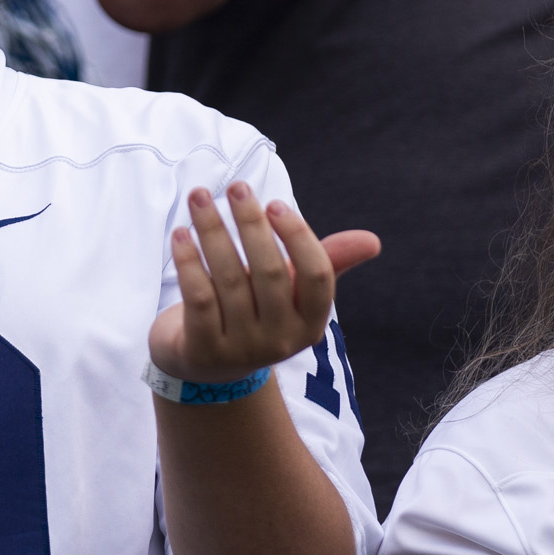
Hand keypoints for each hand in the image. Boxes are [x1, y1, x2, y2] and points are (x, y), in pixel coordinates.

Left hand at [149, 182, 378, 383]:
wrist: (204, 367)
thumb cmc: (254, 312)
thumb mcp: (290, 291)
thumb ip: (325, 263)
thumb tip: (373, 241)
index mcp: (310, 323)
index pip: (317, 277)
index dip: (298, 237)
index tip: (274, 204)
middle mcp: (280, 340)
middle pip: (270, 273)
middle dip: (251, 224)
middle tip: (236, 187)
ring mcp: (241, 349)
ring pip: (229, 280)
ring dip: (213, 232)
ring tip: (199, 197)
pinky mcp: (203, 351)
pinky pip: (199, 298)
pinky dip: (189, 262)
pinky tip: (181, 234)